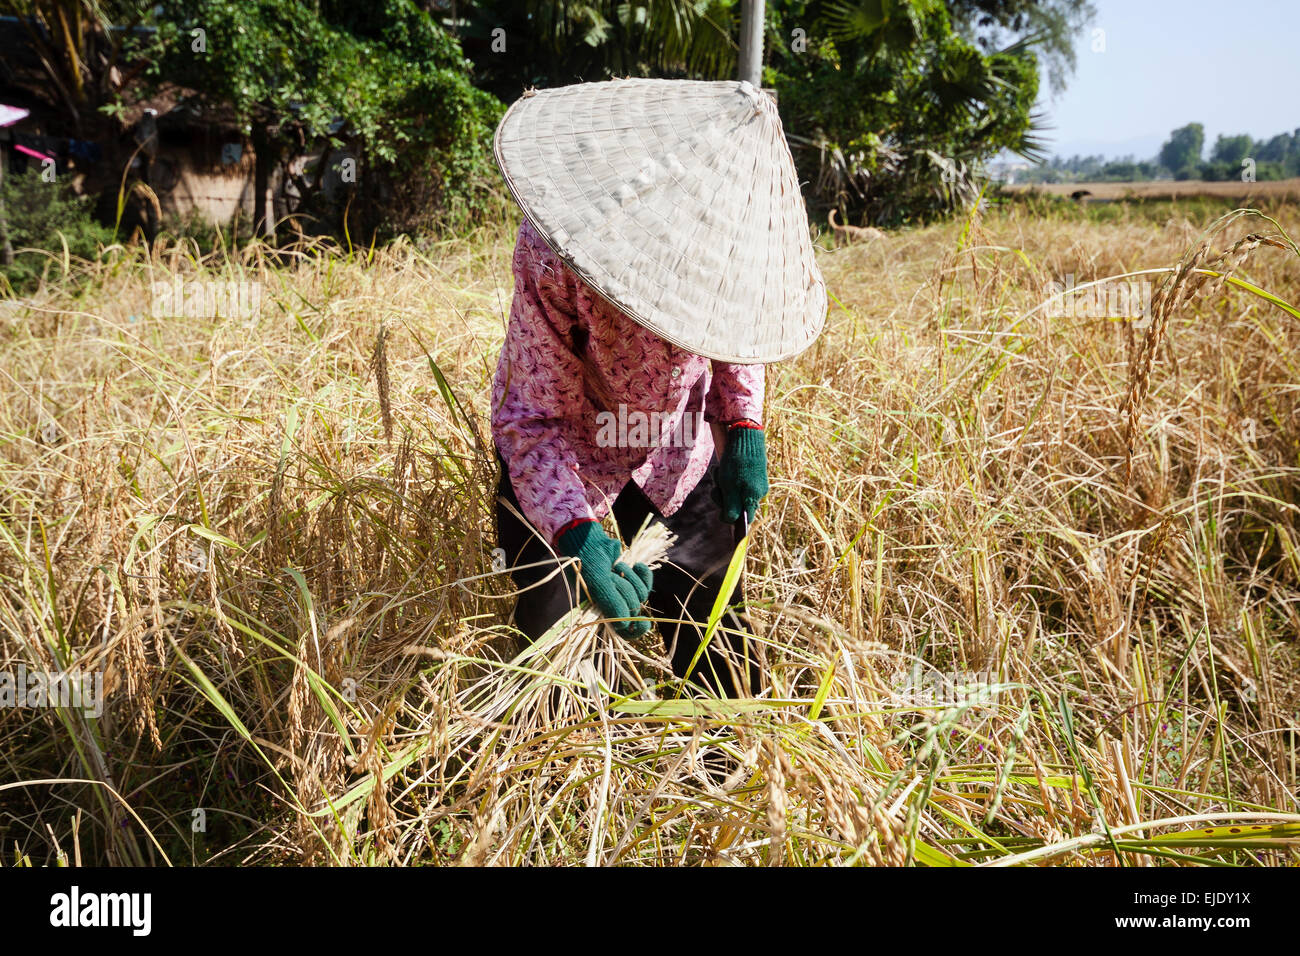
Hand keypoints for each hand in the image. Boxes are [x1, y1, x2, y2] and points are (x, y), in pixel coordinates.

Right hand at [556, 520, 652, 636]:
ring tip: (617, 567)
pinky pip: (647, 582)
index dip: (635, 629)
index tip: (643, 621)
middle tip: (611, 577)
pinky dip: (643, 573)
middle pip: (633, 607)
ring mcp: (624, 592)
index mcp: (602, 613)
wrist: (590, 542)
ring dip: (631, 578)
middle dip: (625, 589)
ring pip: (642, 594)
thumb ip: (611, 603)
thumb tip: (625, 625)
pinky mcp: (632, 578)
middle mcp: (614, 605)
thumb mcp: (598, 584)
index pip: (624, 631)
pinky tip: (637, 565)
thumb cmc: (588, 564)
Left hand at [715, 423, 768, 523]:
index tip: (721, 512)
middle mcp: (758, 492)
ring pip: (735, 491)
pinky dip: (727, 476)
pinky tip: (722, 467)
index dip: (731, 517)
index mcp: (754, 497)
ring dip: (723, 484)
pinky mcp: (753, 472)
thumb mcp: (729, 486)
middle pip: (737, 504)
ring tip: (719, 471)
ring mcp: (756, 482)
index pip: (744, 518)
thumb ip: (731, 506)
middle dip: (723, 497)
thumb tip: (730, 521)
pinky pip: (737, 481)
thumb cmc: (737, 463)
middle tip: (716, 487)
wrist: (746, 437)